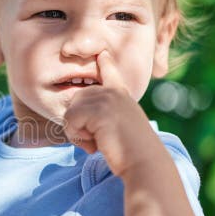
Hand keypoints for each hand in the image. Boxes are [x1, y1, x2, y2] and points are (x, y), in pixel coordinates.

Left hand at [63, 51, 161, 175]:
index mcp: (122, 95)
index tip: (102, 54)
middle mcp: (113, 92)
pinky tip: (95, 145)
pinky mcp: (97, 110)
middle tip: (98, 139)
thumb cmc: (133, 152)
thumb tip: (72, 112)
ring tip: (98, 142)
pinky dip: (77, 138)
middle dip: (79, 123)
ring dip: (78, 133)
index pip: (110, 74)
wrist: (144, 161)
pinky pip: (69, 122)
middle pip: (76, 100)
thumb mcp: (120, 126)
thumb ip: (103, 115)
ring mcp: (106, 98)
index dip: (104, 64)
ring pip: (70, 112)